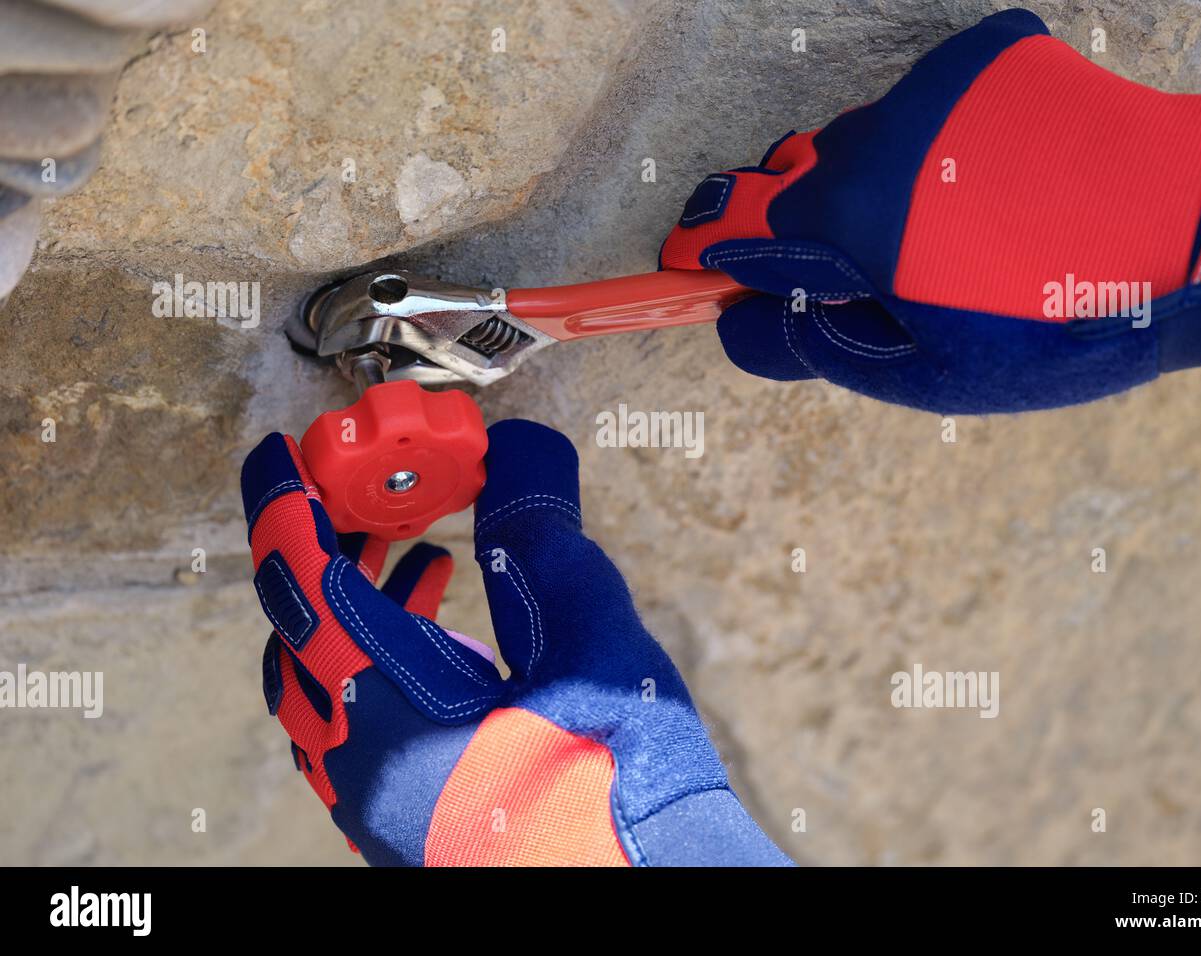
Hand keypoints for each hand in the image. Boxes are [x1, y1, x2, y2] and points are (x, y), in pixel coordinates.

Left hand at [242, 418, 789, 865]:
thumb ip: (540, 539)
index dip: (285, 508)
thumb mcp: (588, 640)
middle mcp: (361, 761)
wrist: (649, 885)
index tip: (278, 458)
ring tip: (423, 559)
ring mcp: (377, 798)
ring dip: (355, 611)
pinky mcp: (405, 816)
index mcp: (389, 712)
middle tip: (369, 502)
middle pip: (300, 634)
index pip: (304, 584)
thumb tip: (520, 451)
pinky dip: (378, 666)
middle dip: (326, 556)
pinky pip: (356, 727)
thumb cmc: (622, 779)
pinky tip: (448, 640)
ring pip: (325, 684)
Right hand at [662, 8, 1200, 412]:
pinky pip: (934, 103)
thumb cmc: (1056, 322)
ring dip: (888, 186)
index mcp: (851, 216)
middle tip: (868, 277)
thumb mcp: (926, 373)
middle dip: (818, 230)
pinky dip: (945, 144)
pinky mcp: (993, 59)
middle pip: (806, 183)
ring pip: (871, 138)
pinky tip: (997, 185)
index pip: (740, 234)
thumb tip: (742, 328)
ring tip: (959, 237)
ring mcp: (937, 89)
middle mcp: (878, 133)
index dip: (709, 257)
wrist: (1197, 231)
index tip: (680, 269)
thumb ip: (815, 348)